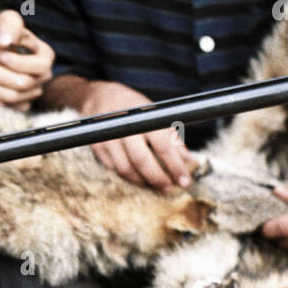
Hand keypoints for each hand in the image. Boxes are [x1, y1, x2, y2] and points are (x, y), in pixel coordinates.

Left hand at [0, 10, 54, 109]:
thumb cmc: (1, 34)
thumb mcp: (7, 20)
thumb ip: (9, 25)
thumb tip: (5, 41)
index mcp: (46, 56)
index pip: (38, 66)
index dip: (16, 62)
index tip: (0, 54)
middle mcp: (42, 77)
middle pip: (21, 84)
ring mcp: (31, 94)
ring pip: (9, 98)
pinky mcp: (16, 106)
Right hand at [79, 80, 197, 189]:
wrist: (104, 99)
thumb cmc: (136, 110)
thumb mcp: (157, 117)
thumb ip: (173, 140)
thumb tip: (190, 162)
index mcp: (144, 119)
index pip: (163, 146)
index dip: (175, 166)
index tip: (185, 181)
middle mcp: (125, 129)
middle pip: (142, 161)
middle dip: (158, 178)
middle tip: (169, 188)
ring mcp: (109, 139)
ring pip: (126, 169)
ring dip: (142, 181)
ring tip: (155, 185)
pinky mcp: (98, 149)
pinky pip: (115, 170)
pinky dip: (129, 177)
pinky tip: (139, 178)